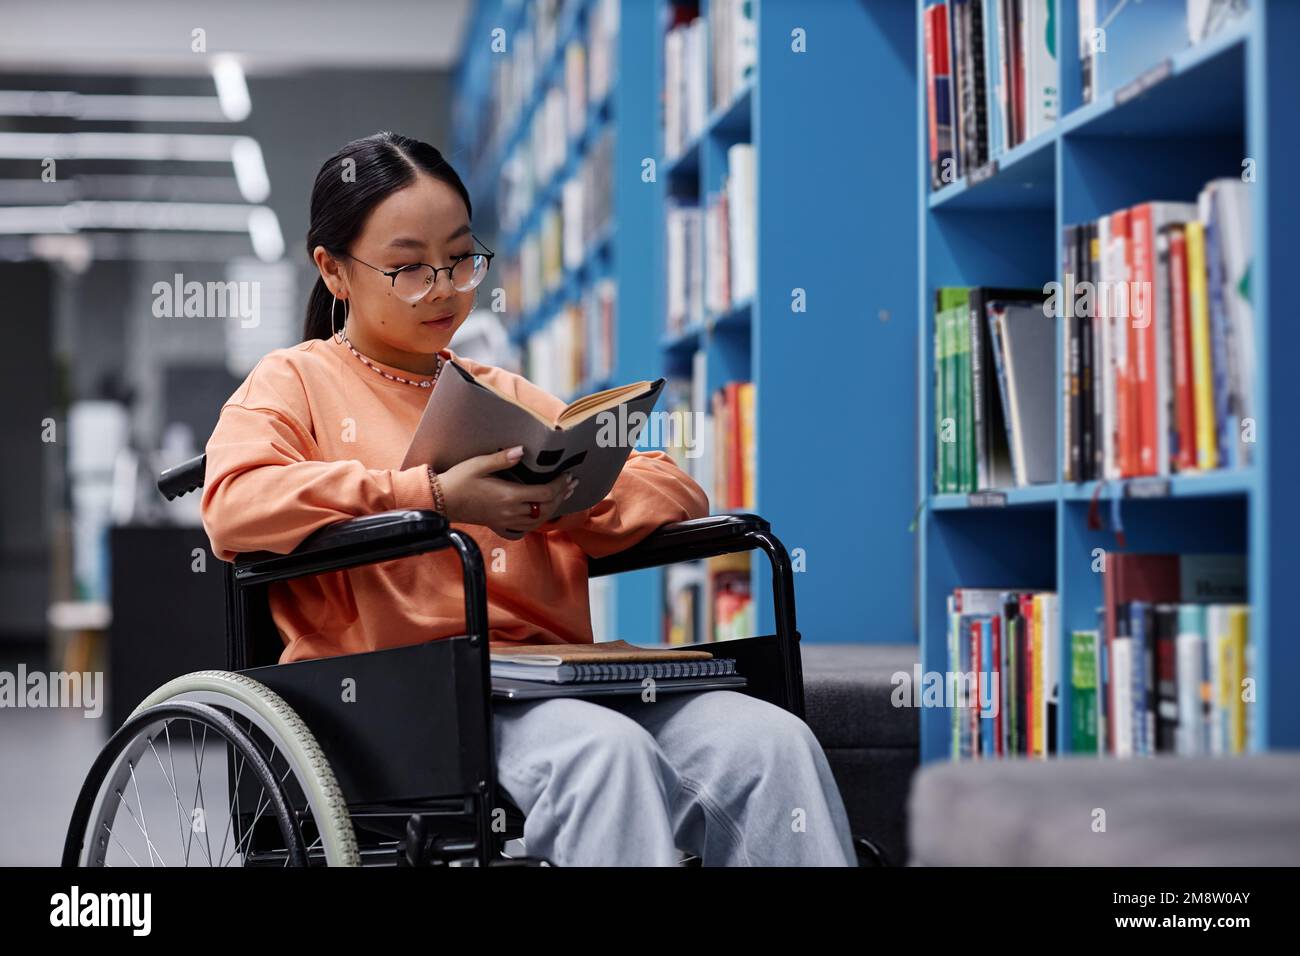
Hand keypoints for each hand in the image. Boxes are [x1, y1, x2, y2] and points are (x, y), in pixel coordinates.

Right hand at [437, 445, 578, 539]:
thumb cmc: (458, 480)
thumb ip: (503, 458)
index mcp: (508, 496)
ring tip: (563, 495)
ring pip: (539, 520)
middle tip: (573, 482)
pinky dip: (539, 519)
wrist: (440, 502)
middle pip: (546, 508)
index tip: (568, 474)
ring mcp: (505, 521)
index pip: (544, 493)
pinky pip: (526, 527)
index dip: (560, 484)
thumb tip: (522, 450)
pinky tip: (543, 512)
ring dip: (554, 508)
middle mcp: (510, 512)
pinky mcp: (499, 525)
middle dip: (562, 495)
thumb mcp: (478, 464)